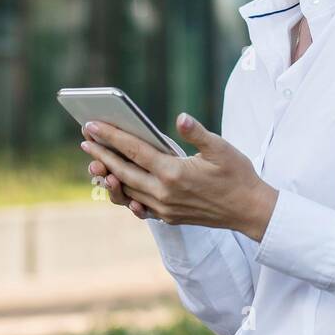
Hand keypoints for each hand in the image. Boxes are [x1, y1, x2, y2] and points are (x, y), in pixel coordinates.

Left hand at [79, 114, 279, 241]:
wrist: (250, 211)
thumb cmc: (237, 175)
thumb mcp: (221, 148)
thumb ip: (197, 133)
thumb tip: (180, 118)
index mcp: (173, 173)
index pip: (134, 151)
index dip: (111, 137)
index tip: (91, 126)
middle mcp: (164, 193)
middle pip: (123, 172)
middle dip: (101, 155)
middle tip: (84, 140)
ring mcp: (165, 208)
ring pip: (127, 192)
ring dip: (109, 177)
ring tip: (96, 163)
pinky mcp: (169, 217)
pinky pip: (139, 206)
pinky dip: (125, 195)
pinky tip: (118, 184)